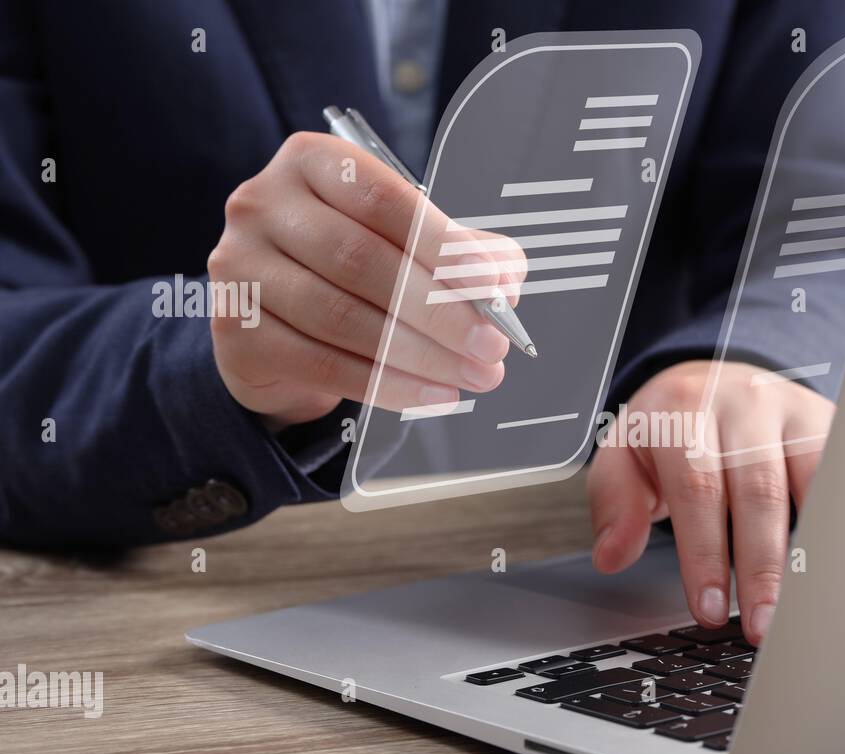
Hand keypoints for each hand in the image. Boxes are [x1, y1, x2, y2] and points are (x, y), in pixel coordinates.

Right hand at [207, 132, 525, 430]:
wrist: (282, 325)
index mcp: (313, 161)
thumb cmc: (358, 271)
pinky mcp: (234, 329)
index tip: (491, 287)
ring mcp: (238, 266)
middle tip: (491, 346)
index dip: (442, 245)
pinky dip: (386, 384)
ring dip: (420, 354)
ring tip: (472, 377)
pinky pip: (319, 363)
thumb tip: (504, 284)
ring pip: (341, 317)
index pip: (382, 198)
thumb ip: (465, 252)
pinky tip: (431, 393)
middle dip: (438, 311)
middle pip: (361, 260)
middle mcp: (263, 203)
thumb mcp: (414, 244)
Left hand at [586, 360, 833, 642]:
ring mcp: (791, 408)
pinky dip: (839, 525)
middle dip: (760, 568)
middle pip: (758, 491)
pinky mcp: (826, 422)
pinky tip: (831, 569)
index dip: (705, 554)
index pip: (697, 488)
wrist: (711, 378)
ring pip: (810, 485)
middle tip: (759, 625)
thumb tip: (613, 556)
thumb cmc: (668, 430)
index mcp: (684, 407)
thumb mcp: (624, 456)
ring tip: (800, 610)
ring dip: (806, 554)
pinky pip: (841, 477)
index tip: (709, 609)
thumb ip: (615, 504)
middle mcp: (742, 400)